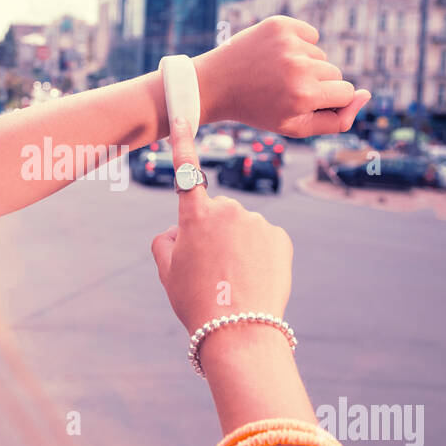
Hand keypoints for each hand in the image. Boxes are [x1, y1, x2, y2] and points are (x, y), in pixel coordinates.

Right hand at [151, 119, 292, 335]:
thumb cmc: (195, 302)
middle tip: (209, 270)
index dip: (183, 140)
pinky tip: (253, 279)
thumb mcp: (166, 272)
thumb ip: (165, 242)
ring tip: (234, 281)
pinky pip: (264, 241)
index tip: (183, 113)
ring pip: (242, 228)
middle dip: (213, 232)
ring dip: (238, 246)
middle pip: (217, 213)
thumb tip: (177, 230)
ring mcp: (256, 222)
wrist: (238, 331)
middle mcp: (227, 210)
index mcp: (195, 216)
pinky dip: (259, 255)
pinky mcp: (279, 236)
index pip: (186, 170)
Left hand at [193, 15, 370, 137]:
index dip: (328, 99)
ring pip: (320, 54)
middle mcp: (300, 67)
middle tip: (284, 89)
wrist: (216, 84)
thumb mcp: (296, 127)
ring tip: (276, 73)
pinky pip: (310, 34)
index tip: (305, 101)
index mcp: (305, 96)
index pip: (346, 91)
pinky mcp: (280, 25)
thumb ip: (337, 120)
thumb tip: (366, 94)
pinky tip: (276, 55)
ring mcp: (289, 42)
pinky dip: (299, 44)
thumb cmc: (257, 110)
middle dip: (317, 82)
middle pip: (335, 72)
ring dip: (306, 63)